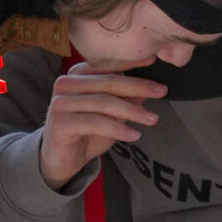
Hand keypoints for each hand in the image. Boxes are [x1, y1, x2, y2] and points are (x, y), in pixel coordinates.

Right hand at [37, 64, 165, 189]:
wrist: (60, 160)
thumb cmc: (86, 134)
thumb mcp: (111, 115)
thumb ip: (126, 99)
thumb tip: (150, 87)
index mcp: (77, 75)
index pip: (107, 65)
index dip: (132, 63)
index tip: (154, 61)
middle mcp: (66, 84)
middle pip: (108, 82)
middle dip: (138, 86)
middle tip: (162, 91)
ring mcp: (61, 102)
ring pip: (103, 102)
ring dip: (132, 111)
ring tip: (152, 119)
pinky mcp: (60, 122)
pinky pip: (95, 122)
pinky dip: (118, 129)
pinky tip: (134, 135)